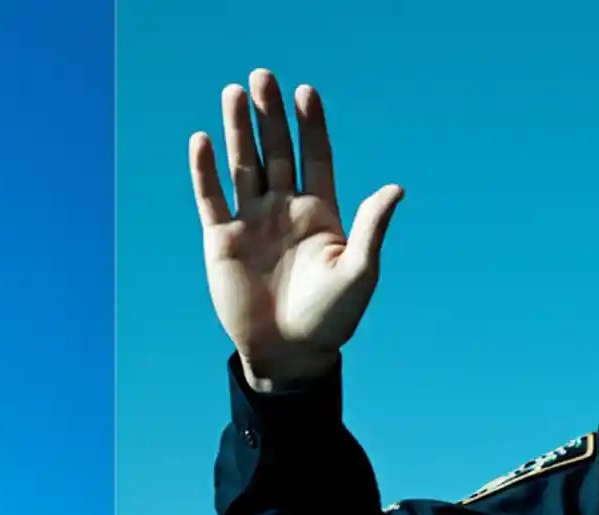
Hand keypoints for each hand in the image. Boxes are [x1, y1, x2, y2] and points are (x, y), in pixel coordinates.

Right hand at [189, 68, 403, 391]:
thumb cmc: (332, 318)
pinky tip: (202, 140)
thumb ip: (371, 228)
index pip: (315, 156)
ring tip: (233, 92)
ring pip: (244, 165)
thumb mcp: (359, 273)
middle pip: (276, 150)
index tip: (306, 92)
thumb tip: (395, 187)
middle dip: (269, 115)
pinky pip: (211, 198)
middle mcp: (284, 209)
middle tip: (263, 76)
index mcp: (320, 212)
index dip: (311, 124)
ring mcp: (252, 222)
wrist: (289, 354)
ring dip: (237, 130)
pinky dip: (205, 171)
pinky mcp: (221, 241)